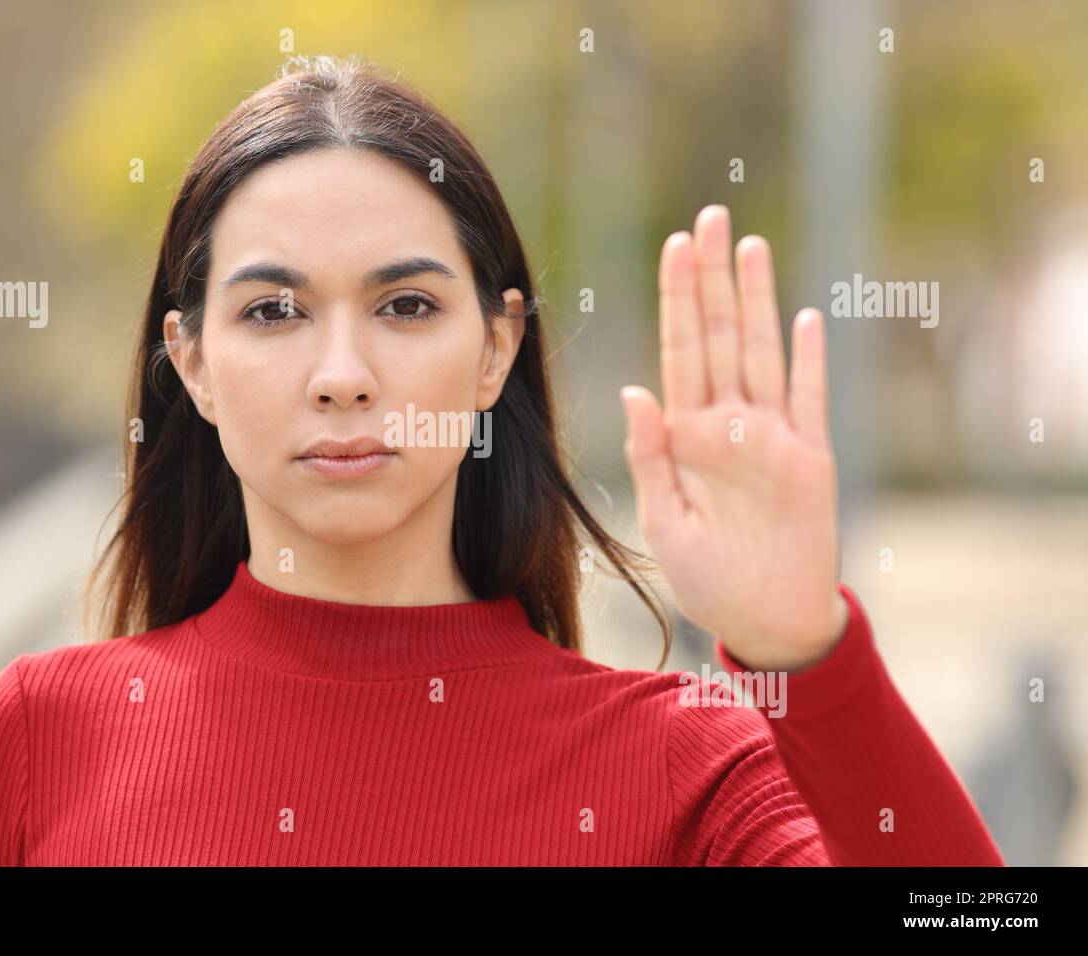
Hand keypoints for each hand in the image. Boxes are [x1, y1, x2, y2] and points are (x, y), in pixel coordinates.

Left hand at [621, 205, 847, 673]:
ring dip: (756, 299)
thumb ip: (650, 452)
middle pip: (717, 334)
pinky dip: (809, 359)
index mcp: (687, 434)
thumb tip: (633, 389)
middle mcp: (729, 423)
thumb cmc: (708, 576)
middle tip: (711, 216)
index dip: (676, 297)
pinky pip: (810, 398)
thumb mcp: (663, 517)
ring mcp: (772, 436)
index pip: (678, 349)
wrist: (765, 621)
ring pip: (762, 350)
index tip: (673, 245)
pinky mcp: (811, 457)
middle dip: (712, 276)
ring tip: (749, 246)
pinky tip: (806, 316)